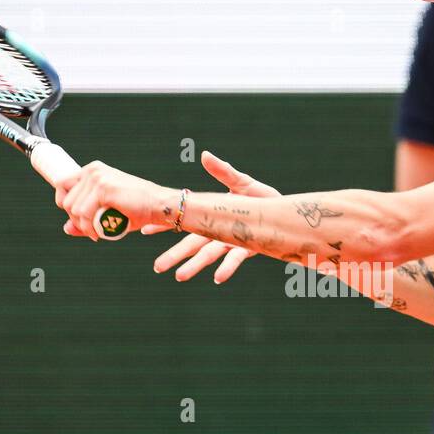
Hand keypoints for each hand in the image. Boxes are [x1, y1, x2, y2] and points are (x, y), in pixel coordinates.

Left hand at [55, 160, 165, 240]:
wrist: (158, 206)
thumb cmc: (136, 210)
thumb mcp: (107, 214)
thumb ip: (86, 219)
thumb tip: (66, 228)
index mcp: (92, 170)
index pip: (62, 186)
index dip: (67, 207)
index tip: (80, 220)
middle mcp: (92, 170)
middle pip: (66, 200)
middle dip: (76, 220)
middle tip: (92, 230)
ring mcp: (97, 177)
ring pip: (73, 209)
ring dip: (84, 226)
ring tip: (98, 233)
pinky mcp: (103, 188)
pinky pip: (84, 213)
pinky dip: (90, 228)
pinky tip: (100, 234)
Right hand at [147, 150, 280, 283]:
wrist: (288, 213)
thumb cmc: (263, 198)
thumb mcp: (242, 183)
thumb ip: (224, 172)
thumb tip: (204, 154)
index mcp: (213, 216)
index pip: (185, 221)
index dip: (165, 226)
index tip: (144, 231)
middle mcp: (219, 232)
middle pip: (192, 244)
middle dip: (174, 255)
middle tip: (157, 267)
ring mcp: (232, 242)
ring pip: (209, 255)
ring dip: (194, 266)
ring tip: (179, 277)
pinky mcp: (248, 248)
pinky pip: (235, 259)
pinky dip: (226, 267)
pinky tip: (218, 278)